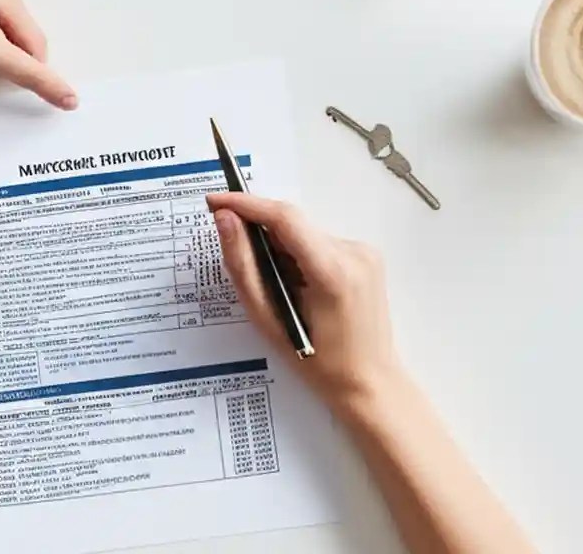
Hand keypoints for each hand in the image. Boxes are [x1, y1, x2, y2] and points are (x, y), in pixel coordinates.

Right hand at [207, 193, 401, 412]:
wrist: (369, 381)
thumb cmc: (316, 360)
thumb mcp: (268, 318)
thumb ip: (243, 265)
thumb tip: (225, 220)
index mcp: (332, 270)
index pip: (283, 217)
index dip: (245, 204)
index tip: (214, 201)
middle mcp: (355, 252)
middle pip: (293, 224)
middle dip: (261, 234)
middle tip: (242, 262)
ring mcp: (365, 252)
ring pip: (305, 233)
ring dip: (282, 248)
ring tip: (280, 290)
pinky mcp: (367, 256)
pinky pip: (320, 243)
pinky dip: (301, 256)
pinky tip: (300, 289)